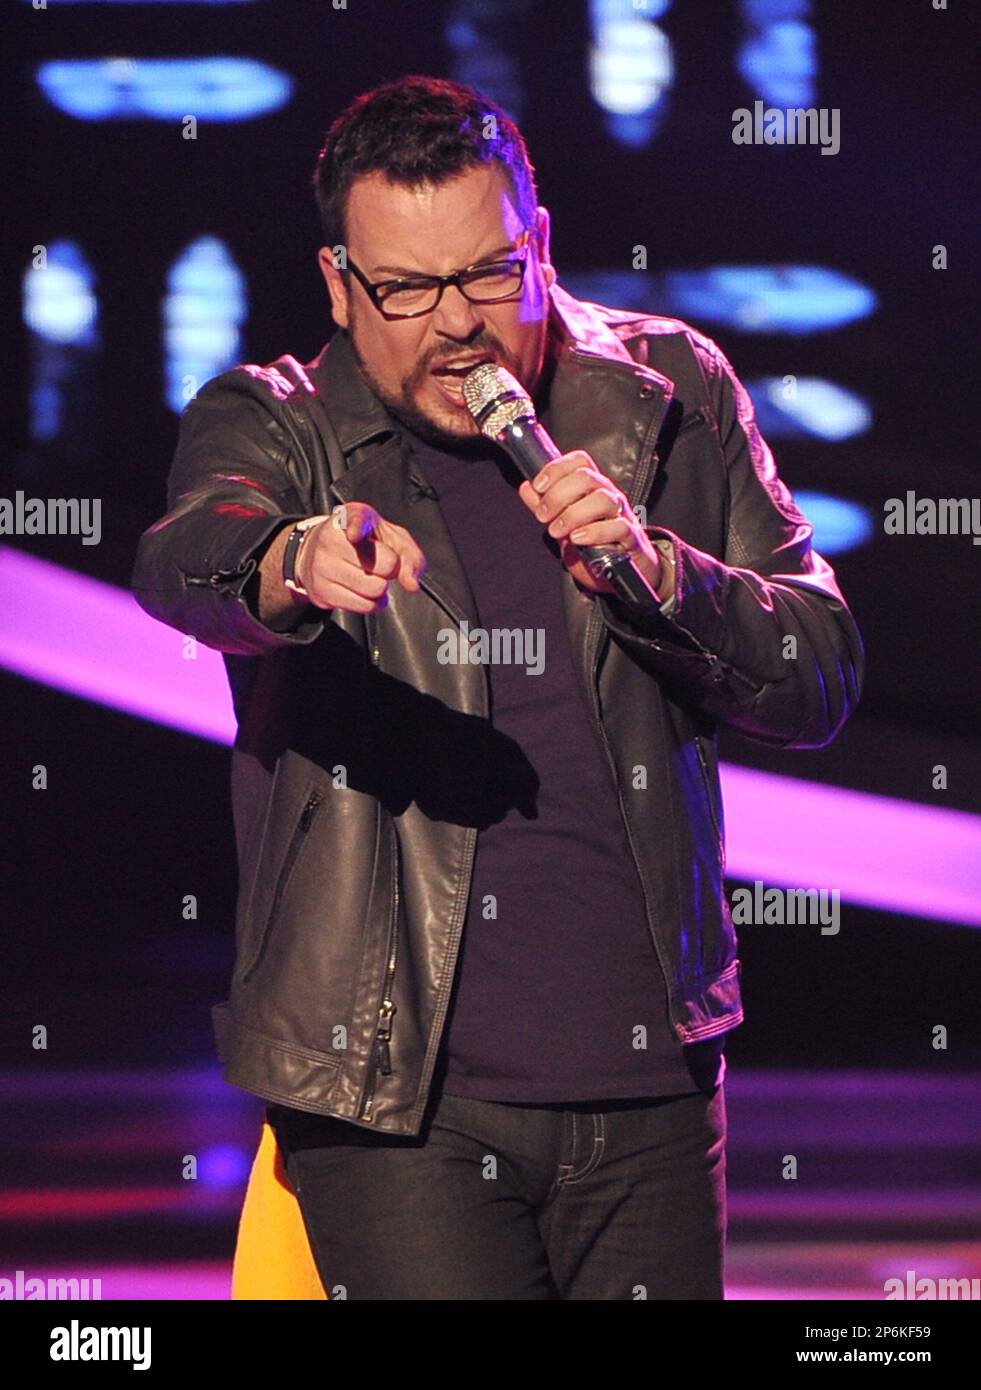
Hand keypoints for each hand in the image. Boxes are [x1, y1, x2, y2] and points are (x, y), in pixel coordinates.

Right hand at [297, 502, 427, 613]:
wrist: (318, 551)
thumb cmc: (362, 542)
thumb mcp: (391, 537)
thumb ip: (410, 556)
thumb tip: (412, 584)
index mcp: (350, 517)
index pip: (355, 522)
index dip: (357, 528)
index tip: (354, 535)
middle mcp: (331, 540)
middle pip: (385, 566)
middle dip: (390, 569)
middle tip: (378, 563)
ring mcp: (323, 567)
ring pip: (374, 589)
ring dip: (381, 588)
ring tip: (370, 576)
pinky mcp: (322, 592)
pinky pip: (364, 606)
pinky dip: (373, 603)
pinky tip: (364, 591)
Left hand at [517, 450, 664, 597]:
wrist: (617, 571)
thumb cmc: (590, 542)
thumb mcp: (562, 523)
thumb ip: (543, 506)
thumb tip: (526, 487)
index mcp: (592, 487)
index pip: (579, 461)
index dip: (557, 468)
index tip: (538, 486)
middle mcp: (608, 494)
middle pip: (586, 477)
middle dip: (558, 495)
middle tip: (543, 516)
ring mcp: (621, 514)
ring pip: (602, 499)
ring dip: (573, 514)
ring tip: (557, 531)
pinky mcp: (630, 536)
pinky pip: (617, 527)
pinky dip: (594, 532)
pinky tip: (577, 539)